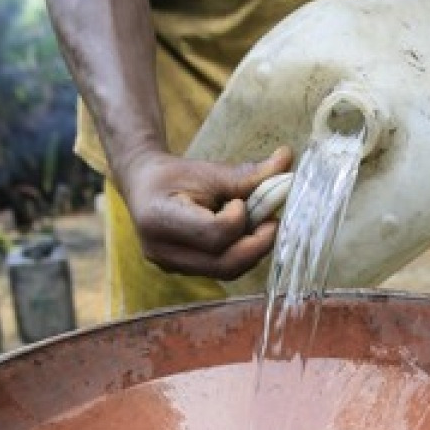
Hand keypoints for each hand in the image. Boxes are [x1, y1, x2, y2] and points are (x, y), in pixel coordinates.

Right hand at [119, 146, 293, 279]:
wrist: (142, 186)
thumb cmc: (174, 175)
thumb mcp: (209, 171)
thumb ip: (249, 174)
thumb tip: (287, 158)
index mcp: (160, 218)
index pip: (213, 234)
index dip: (238, 220)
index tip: (240, 201)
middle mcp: (162, 251)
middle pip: (224, 263)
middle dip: (257, 244)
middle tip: (272, 222)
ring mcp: (170, 266)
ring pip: (226, 271)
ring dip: (251, 250)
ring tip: (259, 226)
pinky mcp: (181, 272)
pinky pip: (219, 271)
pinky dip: (239, 254)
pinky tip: (243, 235)